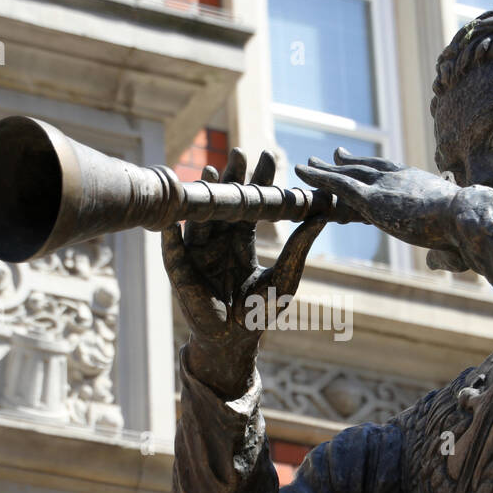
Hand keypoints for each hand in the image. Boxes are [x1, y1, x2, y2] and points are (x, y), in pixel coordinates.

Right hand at [161, 148, 326, 397]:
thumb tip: (321, 215)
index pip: (251, 204)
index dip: (258, 181)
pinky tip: (174, 213)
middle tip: (239, 151)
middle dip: (231, 176)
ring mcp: (198, 253)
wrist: (235, 341)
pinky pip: (173, 248)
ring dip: (204, 194)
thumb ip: (300, 246)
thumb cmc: (260, 312)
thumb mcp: (287, 275)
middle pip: (224, 202)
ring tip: (209, 169)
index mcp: (241, 241)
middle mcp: (218, 241)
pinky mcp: (181, 270)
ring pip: (200, 217)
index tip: (269, 156)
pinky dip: (171, 230)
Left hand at [296, 148, 465, 267]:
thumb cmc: (467, 229)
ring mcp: (383, 186)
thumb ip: (445, 247)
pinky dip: (318, 176)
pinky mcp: (370, 197)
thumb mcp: (456, 235)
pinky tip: (301, 170)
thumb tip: (445, 263)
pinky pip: (338, 183)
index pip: (392, 172)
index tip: (370, 164)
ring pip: (348, 173)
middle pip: (368, 167)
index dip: (377, 168)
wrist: (463, 215)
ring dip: (326, 168)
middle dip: (349, 162)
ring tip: (308, 162)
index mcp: (419, 182)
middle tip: (335, 154)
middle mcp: (399, 177)